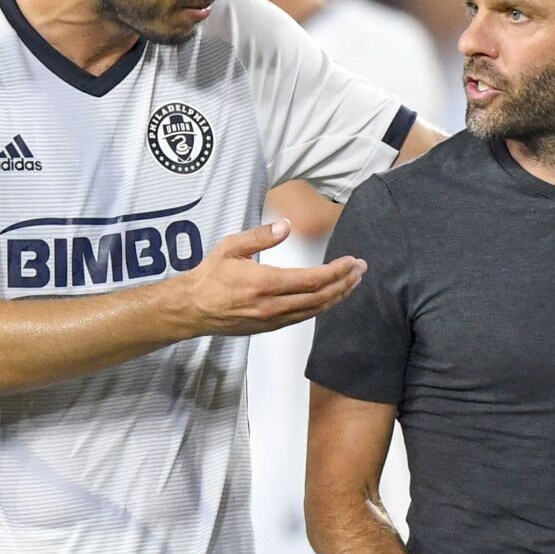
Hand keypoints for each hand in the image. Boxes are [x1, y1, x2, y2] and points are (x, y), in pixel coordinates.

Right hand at [177, 220, 365, 335]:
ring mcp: (272, 319)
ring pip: (314, 310)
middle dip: (345, 283)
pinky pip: (302, 318)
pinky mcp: (270, 327)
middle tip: (361, 270)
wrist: (192, 308)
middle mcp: (272, 305)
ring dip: (337, 297)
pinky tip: (330, 298)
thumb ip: (259, 236)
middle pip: (320, 297)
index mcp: (265, 283)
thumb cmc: (210, 276)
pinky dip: (321, 307)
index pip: (312, 279)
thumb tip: (284, 226)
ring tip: (352, 283)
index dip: (337, 271)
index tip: (352, 261)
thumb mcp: (230, 247)